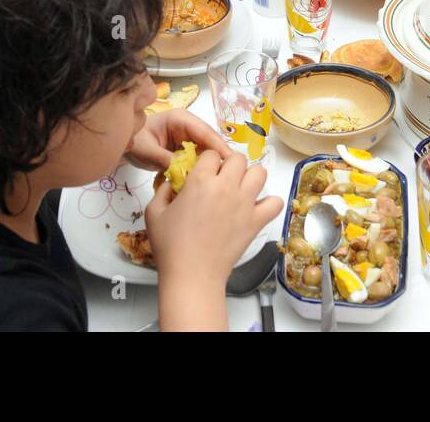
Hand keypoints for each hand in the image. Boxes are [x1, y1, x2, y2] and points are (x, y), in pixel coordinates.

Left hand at [125, 107, 231, 171]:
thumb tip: (183, 171)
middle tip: (229, 174)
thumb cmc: (134, 141)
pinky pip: (198, 157)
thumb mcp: (146, 150)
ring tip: (221, 179)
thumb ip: (164, 159)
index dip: (219, 146)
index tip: (230, 161)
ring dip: (211, 164)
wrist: (124, 145)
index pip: (205, 131)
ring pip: (206, 151)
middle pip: (210, 141)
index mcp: (180, 119)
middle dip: (218, 157)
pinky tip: (206, 180)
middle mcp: (188, 126)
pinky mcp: (186, 148)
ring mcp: (188, 137)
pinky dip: (201, 168)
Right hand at [145, 149, 283, 285]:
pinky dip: (269, 203)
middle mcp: (225, 187)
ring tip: (240, 190)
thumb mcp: (154, 212)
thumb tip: (172, 182)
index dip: (206, 162)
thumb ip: (162, 190)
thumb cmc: (170, 246)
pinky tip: (256, 208)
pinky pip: (275, 202)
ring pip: (260, 172)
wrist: (192, 275)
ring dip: (251, 178)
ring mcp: (244, 203)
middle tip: (222, 180)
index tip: (203, 173)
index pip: (211, 154)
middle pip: (238, 158)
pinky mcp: (256, 221)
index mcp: (200, 181)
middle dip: (230, 165)